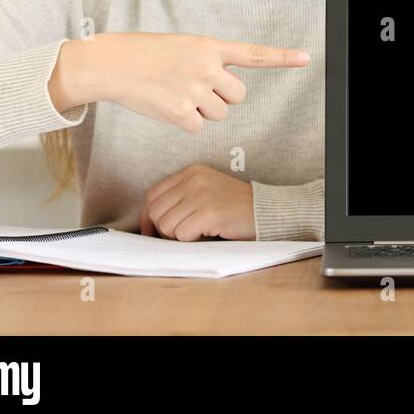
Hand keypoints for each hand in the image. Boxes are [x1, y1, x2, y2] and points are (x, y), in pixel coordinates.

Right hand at [50, 32, 309, 132]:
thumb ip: (209, 60)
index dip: (282, 58)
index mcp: (209, 46)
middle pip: (238, 96)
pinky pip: (198, 126)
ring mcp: (195, 90)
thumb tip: (227, 84)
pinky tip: (167, 105)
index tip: (307, 58)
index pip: (253, 54)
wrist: (112, 64)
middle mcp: (207, 67)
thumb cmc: (146, 54)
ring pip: (219, 113)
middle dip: (222, 97)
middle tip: (196, 88)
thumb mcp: (183, 47)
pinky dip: (185, 122)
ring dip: (202, 110)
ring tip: (176, 93)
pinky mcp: (181, 113)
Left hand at [139, 164, 254, 240]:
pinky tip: (208, 233)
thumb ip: (179, 198)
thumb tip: (148, 224)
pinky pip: (182, 235)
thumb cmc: (233, 207)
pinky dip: (192, 241)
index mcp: (191, 172)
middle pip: (156, 212)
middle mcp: (194, 180)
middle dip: (164, 230)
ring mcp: (201, 195)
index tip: (152, 232)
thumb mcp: (205, 191)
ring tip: (199, 231)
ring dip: (179, 236)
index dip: (148, 217)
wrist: (265, 211)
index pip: (152, 195)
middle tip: (183, 234)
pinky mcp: (209, 213)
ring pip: (166, 226)